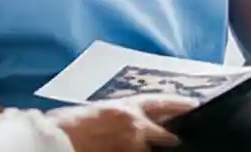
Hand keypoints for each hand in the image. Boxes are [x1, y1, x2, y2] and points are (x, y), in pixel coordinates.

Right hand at [47, 95, 195, 150]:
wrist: (56, 142)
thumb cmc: (68, 123)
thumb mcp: (95, 110)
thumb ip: (116, 114)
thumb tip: (123, 118)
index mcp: (127, 107)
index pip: (161, 103)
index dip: (179, 104)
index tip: (194, 104)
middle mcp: (135, 126)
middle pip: (164, 134)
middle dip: (170, 138)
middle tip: (176, 139)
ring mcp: (131, 147)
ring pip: (149, 150)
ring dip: (146, 148)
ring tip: (142, 146)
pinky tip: (130, 151)